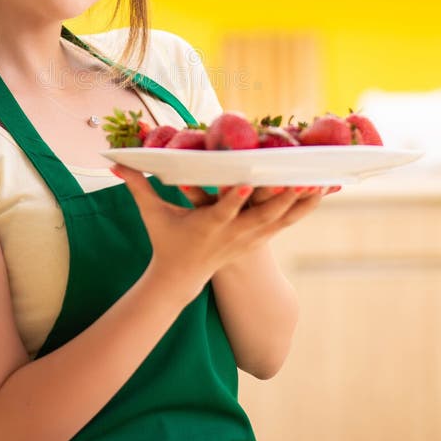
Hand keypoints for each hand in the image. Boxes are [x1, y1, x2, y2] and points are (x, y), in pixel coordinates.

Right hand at [110, 166, 330, 306]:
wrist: (180, 279)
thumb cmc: (165, 240)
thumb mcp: (151, 214)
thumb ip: (137, 186)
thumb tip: (115, 161)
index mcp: (208, 226)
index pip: (224, 211)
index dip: (237, 199)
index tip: (250, 183)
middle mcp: (233, 234)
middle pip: (263, 217)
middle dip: (284, 198)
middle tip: (303, 177)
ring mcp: (248, 239)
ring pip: (282, 220)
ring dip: (303, 202)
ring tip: (325, 181)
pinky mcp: (257, 240)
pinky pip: (287, 222)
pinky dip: (304, 208)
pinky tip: (322, 192)